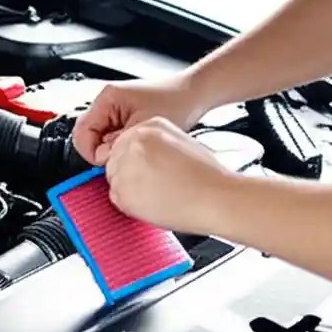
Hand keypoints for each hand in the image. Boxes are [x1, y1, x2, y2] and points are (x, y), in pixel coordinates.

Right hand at [73, 76, 210, 165]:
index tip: (108, 161)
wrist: (194, 93)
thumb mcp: (143, 129)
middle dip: (103, 150)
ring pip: (101, 136)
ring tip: (136, 146)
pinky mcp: (125, 114)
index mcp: (107, 98)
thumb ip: (117, 145)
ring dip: (114, 146)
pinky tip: (138, 143)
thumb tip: (104, 159)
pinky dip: (122, 143)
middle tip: (122, 156)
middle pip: (89, 135)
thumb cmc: (176, 102)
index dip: (92, 152)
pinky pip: (113, 134)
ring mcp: (116, 107)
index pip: (81, 132)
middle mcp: (108, 100)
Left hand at [105, 118, 234, 234]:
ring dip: (130, 188)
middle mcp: (133, 142)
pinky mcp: (122, 191)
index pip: (124, 142)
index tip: (146, 169)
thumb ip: (155, 144)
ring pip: (114, 179)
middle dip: (130, 173)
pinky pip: (117, 198)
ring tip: (158, 193)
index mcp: (148, 126)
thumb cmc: (207, 175)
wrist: (216, 197)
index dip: (135, 160)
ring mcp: (125, 166)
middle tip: (153, 184)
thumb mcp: (180, 142)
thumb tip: (142, 155)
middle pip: (115, 159)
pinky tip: (154, 202)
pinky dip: (131, 204)